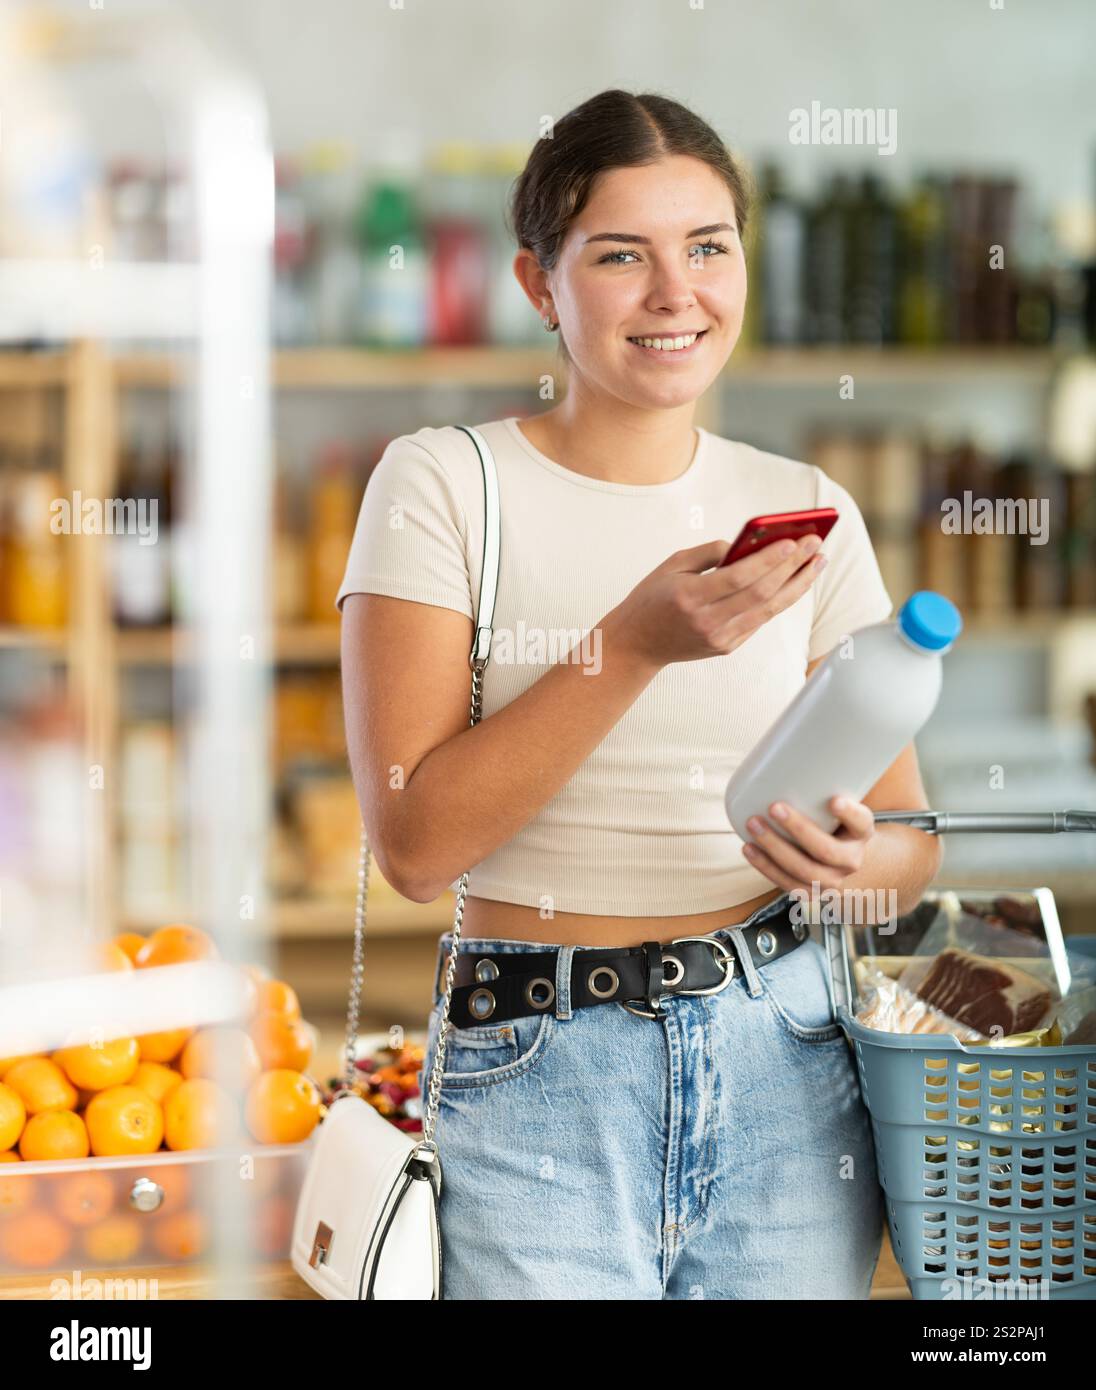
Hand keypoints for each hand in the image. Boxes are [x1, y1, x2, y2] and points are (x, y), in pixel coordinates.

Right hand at [605, 533, 826, 672]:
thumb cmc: (654, 597)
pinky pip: (760, 620)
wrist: (637, 643)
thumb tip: (749, 544)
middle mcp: (707, 621)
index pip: (738, 577)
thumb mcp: (672, 565)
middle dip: (792, 567)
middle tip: (815, 544)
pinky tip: (796, 581)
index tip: (793, 541)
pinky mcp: (727, 647)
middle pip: (760, 593)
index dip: (768, 560)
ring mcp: (719, 638)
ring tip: (818, 563)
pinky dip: (780, 599)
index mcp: (689, 597)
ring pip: (769, 610)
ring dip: (797, 585)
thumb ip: (710, 552)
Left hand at [740, 796, 874, 895]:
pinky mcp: (811, 893)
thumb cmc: (835, 825)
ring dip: (774, 847)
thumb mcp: (840, 810)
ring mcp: (832, 881)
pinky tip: (749, 848)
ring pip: (803, 870)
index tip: (834, 800)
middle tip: (774, 807)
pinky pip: (786, 883)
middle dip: (798, 829)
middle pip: (825, 850)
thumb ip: (823, 791)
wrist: (845, 863)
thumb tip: (783, 758)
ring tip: (753, 825)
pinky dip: (765, 866)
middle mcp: (851, 860)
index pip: (861, 823)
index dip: (849, 813)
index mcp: (861, 833)